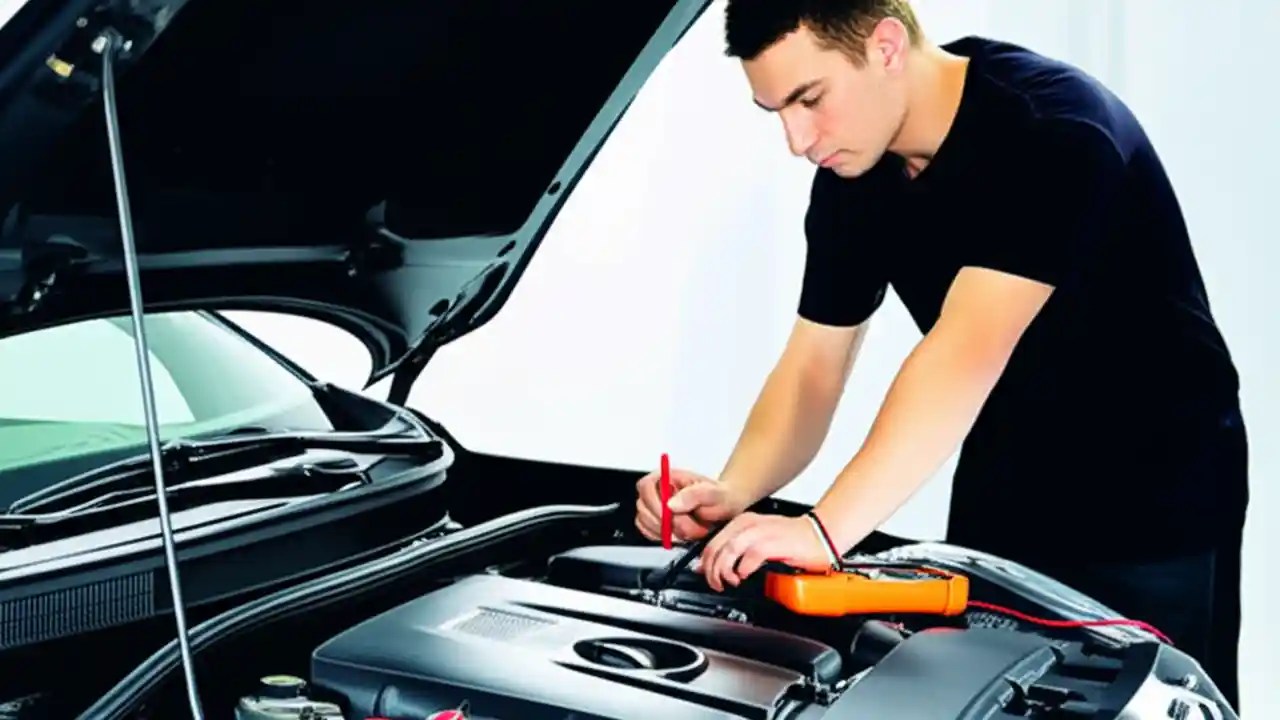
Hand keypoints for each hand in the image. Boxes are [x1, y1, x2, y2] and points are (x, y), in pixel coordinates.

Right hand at [635, 468, 742, 543]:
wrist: (727, 511)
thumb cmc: (721, 498)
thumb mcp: (714, 493)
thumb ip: (694, 495)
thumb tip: (671, 504)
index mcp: (668, 477)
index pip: (646, 486)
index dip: (654, 502)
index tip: (670, 515)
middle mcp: (658, 491)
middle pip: (644, 508)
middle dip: (667, 523)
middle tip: (691, 528)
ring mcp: (655, 508)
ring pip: (646, 523)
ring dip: (669, 533)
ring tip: (692, 531)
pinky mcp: (656, 524)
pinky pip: (650, 533)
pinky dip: (665, 538)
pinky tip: (682, 536)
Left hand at [697, 512, 831, 591]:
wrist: (821, 533)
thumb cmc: (793, 540)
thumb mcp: (759, 541)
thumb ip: (738, 551)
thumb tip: (719, 567)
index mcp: (742, 522)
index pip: (712, 542)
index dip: (705, 562)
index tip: (705, 575)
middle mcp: (748, 524)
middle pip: (716, 547)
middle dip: (711, 570)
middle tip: (717, 584)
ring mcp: (760, 532)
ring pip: (728, 551)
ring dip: (724, 571)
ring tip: (730, 582)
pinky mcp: (773, 543)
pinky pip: (749, 556)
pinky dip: (743, 569)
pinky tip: (745, 576)